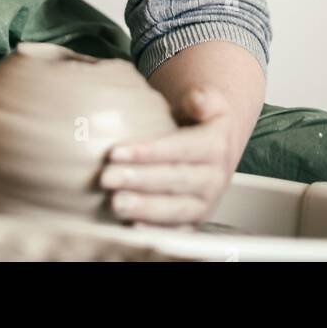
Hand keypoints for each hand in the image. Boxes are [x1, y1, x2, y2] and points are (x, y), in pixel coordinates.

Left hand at [99, 85, 238, 226]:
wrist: (220, 147)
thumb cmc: (203, 120)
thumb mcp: (210, 101)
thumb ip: (202, 97)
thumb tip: (196, 100)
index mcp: (215, 146)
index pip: (178, 149)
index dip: (147, 151)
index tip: (115, 152)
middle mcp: (214, 178)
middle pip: (173, 180)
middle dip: (138, 180)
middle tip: (106, 178)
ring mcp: (206, 203)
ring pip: (175, 210)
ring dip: (144, 208)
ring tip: (115, 203)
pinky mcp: (196, 220)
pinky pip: (176, 230)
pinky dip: (155, 230)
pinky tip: (132, 226)